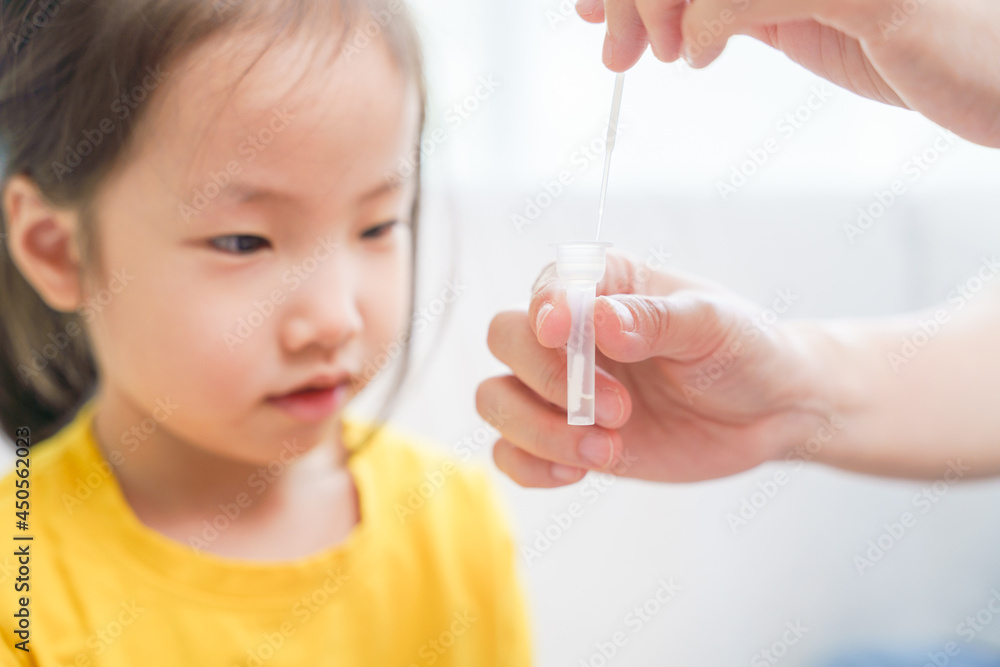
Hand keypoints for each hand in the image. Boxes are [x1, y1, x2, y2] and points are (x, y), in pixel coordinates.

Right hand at [476, 251, 835, 486]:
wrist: (769, 412)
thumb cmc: (744, 349)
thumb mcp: (715, 325)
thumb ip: (657, 319)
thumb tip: (602, 321)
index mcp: (604, 285)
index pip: (548, 287)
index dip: (545, 310)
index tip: (560, 334)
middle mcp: (570, 333)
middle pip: (505, 339)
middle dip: (547, 380)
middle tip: (618, 410)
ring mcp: (560, 388)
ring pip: (496, 399)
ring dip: (538, 430)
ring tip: (605, 451)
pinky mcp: (563, 438)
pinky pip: (510, 453)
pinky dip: (529, 465)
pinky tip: (577, 471)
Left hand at [578, 0, 999, 146]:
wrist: (995, 76)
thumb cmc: (907, 43)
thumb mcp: (805, 14)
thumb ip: (737, 1)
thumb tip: (648, 12)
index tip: (590, 8)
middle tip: (612, 48)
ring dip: (654, 7)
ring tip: (655, 55)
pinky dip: (701, 26)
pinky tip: (695, 59)